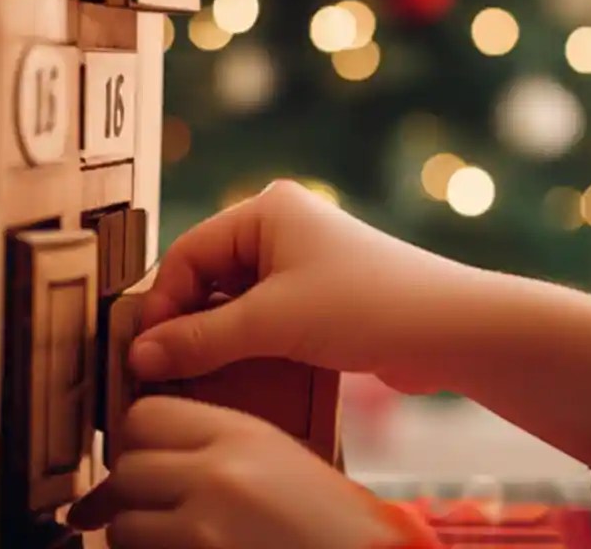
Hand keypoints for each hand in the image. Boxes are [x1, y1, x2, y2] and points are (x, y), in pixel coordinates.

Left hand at [67, 396, 404, 548]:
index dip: (140, 438)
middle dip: (136, 492)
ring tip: (182, 535)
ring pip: (123, 526)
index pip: (143, 417)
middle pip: (126, 470)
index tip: (149, 456)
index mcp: (241, 436)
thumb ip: (209, 445)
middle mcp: (218, 478)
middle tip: (165, 505)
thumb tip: (132, 456)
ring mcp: (203, 531)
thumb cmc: (324, 518)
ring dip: (139, 534)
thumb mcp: (275, 457)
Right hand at [131, 180, 487, 392]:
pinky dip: (248, 346)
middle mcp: (283, 229)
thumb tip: (142, 355)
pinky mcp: (322, 299)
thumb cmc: (367, 306)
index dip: (163, 305)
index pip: (187, 253)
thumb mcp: (271, 323)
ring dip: (217, 340)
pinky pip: (266, 320)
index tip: (145, 353)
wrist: (448, 330)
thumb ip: (200, 339)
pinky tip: (236, 378)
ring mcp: (304, 264)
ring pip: (236, 303)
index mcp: (266, 210)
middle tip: (163, 371)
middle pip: (208, 278)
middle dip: (188, 324)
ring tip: (196, 380)